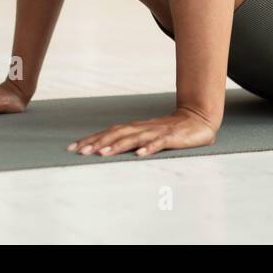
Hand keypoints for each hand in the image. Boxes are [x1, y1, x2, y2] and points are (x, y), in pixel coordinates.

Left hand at [67, 106, 216, 158]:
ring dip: (117, 145)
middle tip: (81, 152)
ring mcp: (158, 132)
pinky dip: (149, 148)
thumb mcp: (148, 136)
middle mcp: (143, 128)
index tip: (73, 148)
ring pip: (134, 138)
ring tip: (102, 153)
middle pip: (117, 134)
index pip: (110, 132)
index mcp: (136, 128)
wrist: (199, 119)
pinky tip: (140, 154)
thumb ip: (131, 141)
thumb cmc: (172, 131)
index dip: (91, 139)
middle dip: (98, 142)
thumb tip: (106, 149)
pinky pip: (159, 143)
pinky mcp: (173, 137)